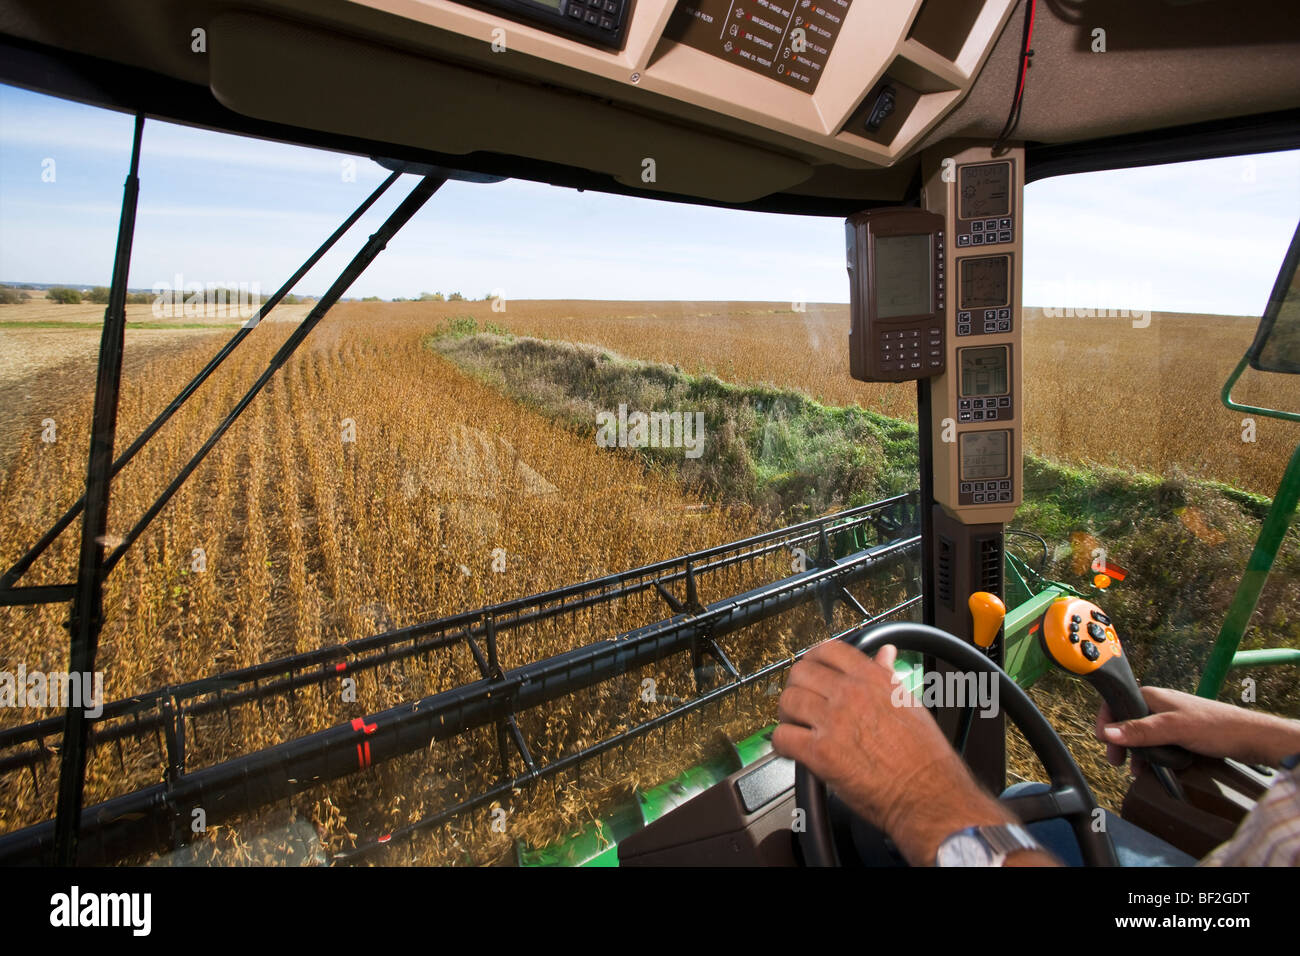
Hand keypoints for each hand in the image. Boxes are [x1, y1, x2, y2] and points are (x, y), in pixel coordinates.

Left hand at [772, 639, 1045, 864]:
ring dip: (786, 715)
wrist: (929, 795)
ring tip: (793, 726)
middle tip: (799, 702)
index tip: (811, 670)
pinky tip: (790, 750)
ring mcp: (833, 722)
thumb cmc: (925, 756)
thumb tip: (885, 653)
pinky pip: (782, 738)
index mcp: (872, 678)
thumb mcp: (909, 703)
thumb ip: (888, 675)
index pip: (828, 650)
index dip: (813, 659)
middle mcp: (849, 694)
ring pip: (787, 702)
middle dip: (796, 687)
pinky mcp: (820, 753)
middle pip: (800, 673)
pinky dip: (781, 745)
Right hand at [1096, 686, 1299, 768]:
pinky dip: (1153, 755)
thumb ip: (1139, 731)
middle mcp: (1160, 705)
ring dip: (1137, 751)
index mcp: (1152, 696)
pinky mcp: (1183, 732)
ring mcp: (1172, 719)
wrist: (1252, 738)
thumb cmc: (1215, 726)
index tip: (1104, 742)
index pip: (1117, 703)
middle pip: (1128, 721)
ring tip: (1136, 770)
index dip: (1107, 722)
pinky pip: (1160, 742)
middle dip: (1120, 741)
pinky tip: (1155, 768)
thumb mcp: (1172, 729)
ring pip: (1144, 734)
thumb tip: (1106, 732)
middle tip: (1116, 761)